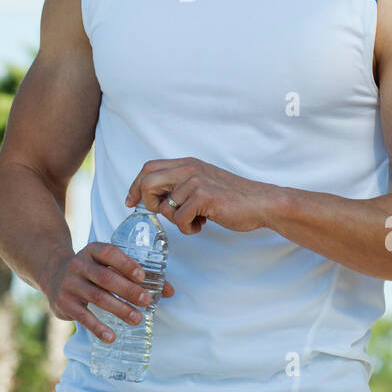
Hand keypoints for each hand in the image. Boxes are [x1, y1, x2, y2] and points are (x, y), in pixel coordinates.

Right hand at [44, 241, 175, 343]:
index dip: (126, 264)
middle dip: (128, 290)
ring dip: (119, 309)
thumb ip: (135, 275)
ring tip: (137, 319)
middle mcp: (79, 264)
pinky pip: (83, 316)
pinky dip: (98, 327)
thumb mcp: (108, 265)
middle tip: (146, 302)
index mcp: (93, 250)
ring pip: (97, 297)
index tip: (142, 276)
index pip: (109, 253)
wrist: (54, 273)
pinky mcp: (64, 302)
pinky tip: (111, 336)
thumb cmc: (92, 270)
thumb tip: (169, 291)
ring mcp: (70, 283)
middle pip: (106, 277)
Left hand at [126, 158, 270, 234]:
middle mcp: (189, 168)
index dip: (135, 186)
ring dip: (178, 221)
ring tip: (196, 220)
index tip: (131, 202)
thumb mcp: (202, 183)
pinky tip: (203, 224)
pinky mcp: (204, 197)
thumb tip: (155, 197)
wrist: (261, 202)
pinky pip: (179, 219)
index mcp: (187, 163)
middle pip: (148, 182)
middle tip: (165, 214)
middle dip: (150, 203)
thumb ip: (181, 185)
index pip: (148, 168)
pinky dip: (188, 228)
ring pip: (165, 207)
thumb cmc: (232, 197)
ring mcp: (196, 181)